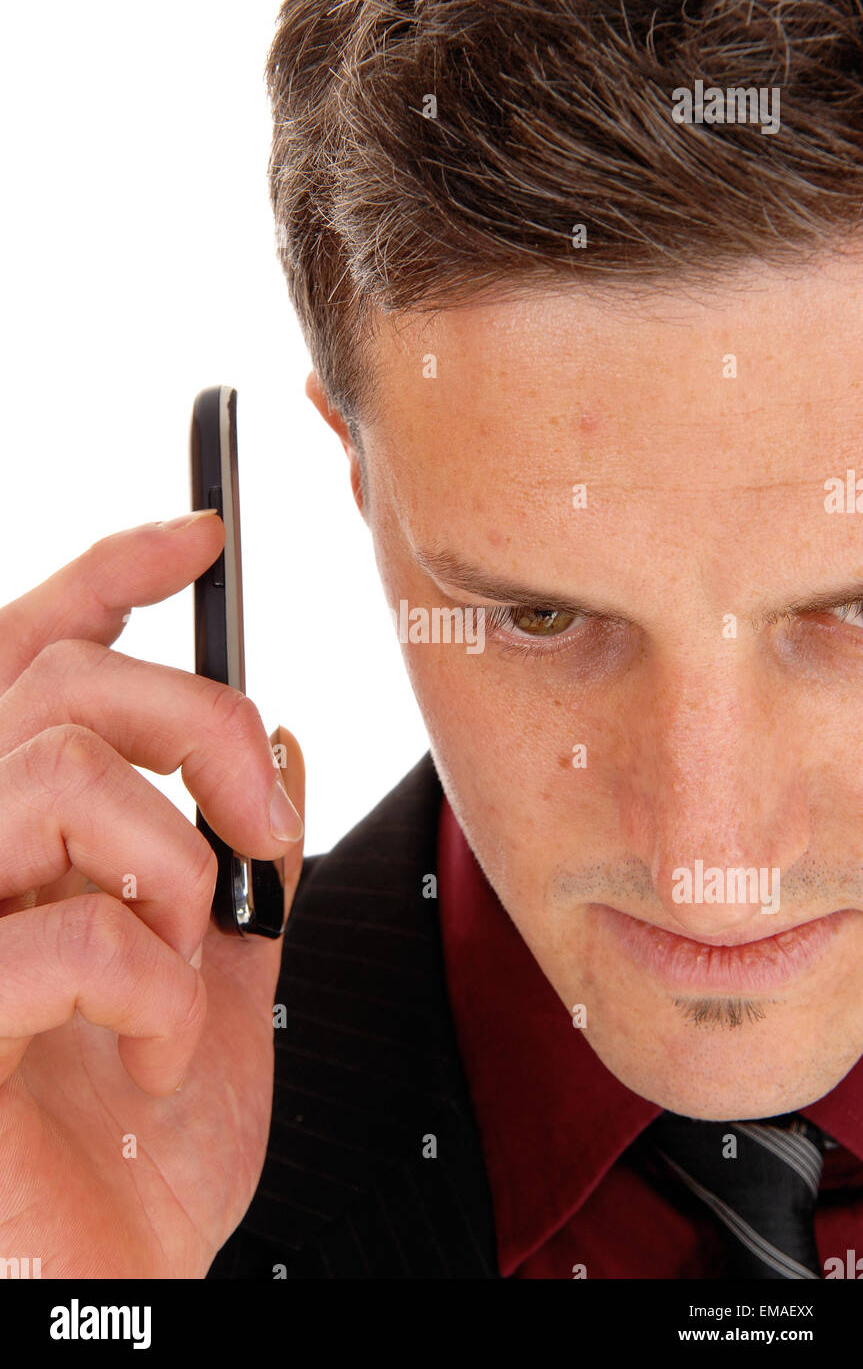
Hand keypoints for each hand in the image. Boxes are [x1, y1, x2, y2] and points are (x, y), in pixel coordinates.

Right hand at [0, 512, 303, 1276]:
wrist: (110, 1287)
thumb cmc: (141, 1151)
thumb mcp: (214, 978)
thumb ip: (236, 857)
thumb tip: (273, 735)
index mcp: (13, 839)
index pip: (28, 654)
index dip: (107, 576)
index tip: (205, 534)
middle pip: (67, 689)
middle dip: (204, 723)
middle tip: (263, 816)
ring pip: (58, 774)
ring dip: (172, 863)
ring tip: (189, 951)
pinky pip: (65, 931)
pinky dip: (154, 990)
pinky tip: (158, 1055)